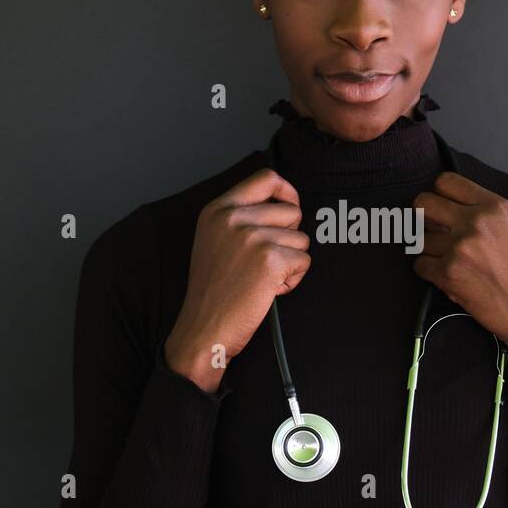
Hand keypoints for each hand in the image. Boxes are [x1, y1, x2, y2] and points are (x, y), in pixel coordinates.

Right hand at [164, 167, 310, 391]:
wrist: (203, 329)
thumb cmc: (212, 292)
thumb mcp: (214, 240)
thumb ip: (241, 218)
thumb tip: (283, 205)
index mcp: (217, 210)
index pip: (266, 178)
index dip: (287, 191)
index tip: (291, 207)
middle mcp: (233, 218)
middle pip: (291, 212)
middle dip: (288, 238)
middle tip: (264, 263)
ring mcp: (252, 237)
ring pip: (301, 238)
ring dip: (290, 263)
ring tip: (262, 280)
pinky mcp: (270, 259)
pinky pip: (304, 261)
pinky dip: (293, 279)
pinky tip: (269, 290)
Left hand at [412, 173, 507, 381]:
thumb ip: (486, 213)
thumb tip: (452, 209)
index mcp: (495, 206)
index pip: (447, 182)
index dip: (439, 195)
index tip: (442, 209)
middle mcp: (475, 222)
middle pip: (423, 203)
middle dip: (423, 218)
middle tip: (434, 233)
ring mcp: (460, 247)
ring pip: (419, 238)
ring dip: (429, 251)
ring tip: (450, 263)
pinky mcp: (448, 274)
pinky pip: (419, 265)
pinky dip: (429, 274)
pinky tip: (450, 279)